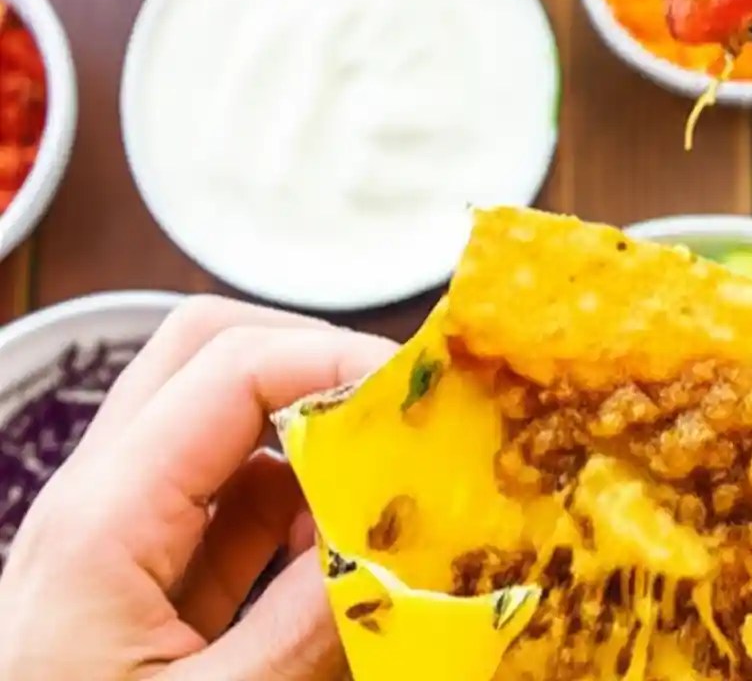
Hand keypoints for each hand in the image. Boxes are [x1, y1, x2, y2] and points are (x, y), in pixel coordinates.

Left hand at [0, 296, 397, 679]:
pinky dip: (307, 495)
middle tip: (399, 409)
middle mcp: (107, 497)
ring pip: (228, 416)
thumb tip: (399, 545)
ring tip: (392, 481)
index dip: (333, 358)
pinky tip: (349, 548)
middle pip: (206, 351)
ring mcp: (127, 526)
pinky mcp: (154, 565)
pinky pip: (240, 491)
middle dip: (315, 357)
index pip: (227, 370)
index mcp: (104, 521)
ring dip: (316, 428)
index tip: (418, 396)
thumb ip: (306, 628)